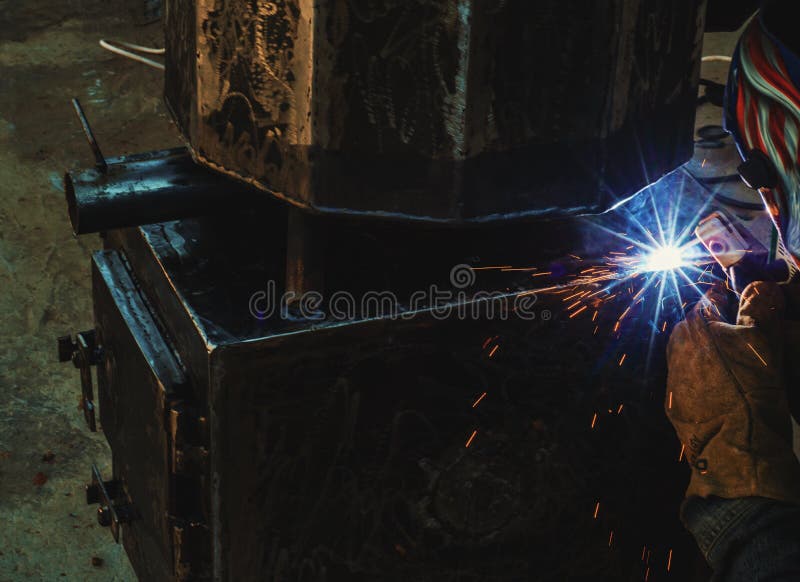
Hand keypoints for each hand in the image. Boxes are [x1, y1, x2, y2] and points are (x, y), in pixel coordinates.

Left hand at [666, 281, 799, 502]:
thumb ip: (760, 309)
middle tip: (748, 344)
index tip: (748, 306)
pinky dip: (705, 381)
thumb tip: (759, 286)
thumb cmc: (753, 394)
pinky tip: (726, 393)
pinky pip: (690, 380)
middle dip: (720, 329)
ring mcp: (672, 375)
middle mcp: (676, 347)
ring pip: (693, 353)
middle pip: (699, 326)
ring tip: (740, 372)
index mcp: (696, 326)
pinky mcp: (672, 401)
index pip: (713, 297)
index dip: (734, 299)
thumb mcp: (766, 345)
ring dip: (712, 355)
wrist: (734, 452)